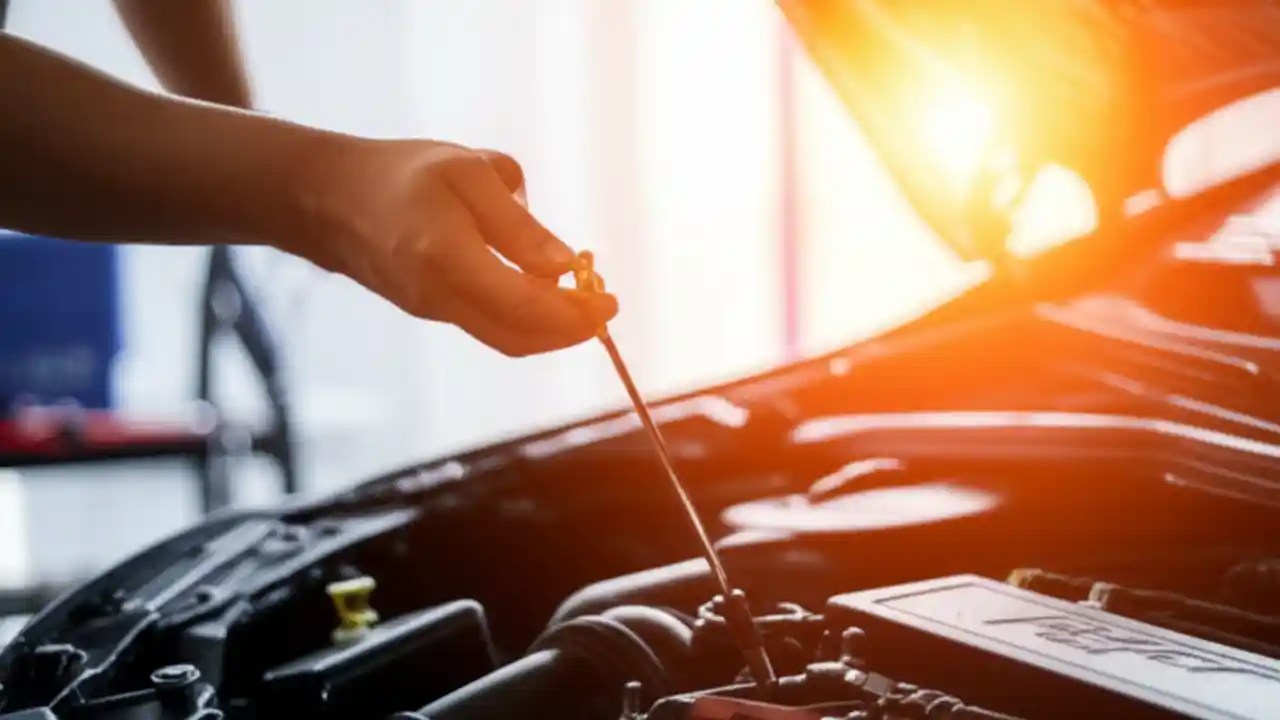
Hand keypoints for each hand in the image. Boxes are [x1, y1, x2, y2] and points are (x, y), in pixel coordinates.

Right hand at [290, 138, 616, 355]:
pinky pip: (488, 325)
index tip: (610, 300)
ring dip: (549, 327)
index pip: (525, 307)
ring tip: (581, 296)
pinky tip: (541, 289)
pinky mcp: (431, 311)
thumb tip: (566, 267)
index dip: (575, 313)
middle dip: (570, 329)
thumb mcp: (467, 174)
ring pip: (505, 337)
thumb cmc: (401, 173)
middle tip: (605, 304)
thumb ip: (517, 225)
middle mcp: (438, 297)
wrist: (329, 197)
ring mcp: (433, 310)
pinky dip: (524, 317)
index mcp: (446, 259)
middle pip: (520, 337)